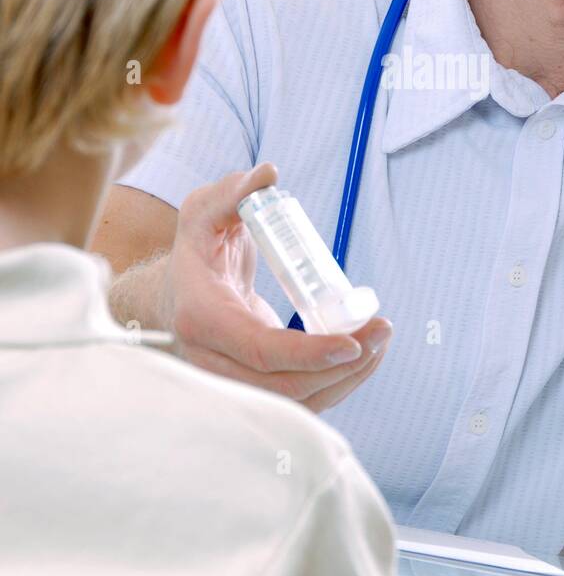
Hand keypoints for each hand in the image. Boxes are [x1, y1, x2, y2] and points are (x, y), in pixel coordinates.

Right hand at [163, 161, 391, 412]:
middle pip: (284, 387)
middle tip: (381, 332)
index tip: (353, 342)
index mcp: (201, 318)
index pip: (261, 350)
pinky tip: (363, 353)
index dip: (309, 353)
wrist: (171, 296)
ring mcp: (231, 382)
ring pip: (295, 401)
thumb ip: (234, 192)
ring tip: (380, 340)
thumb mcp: (204, 212)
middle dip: (340, 367)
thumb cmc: (196, 251)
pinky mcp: (254, 388)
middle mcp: (211, 361)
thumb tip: (268, 174)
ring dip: (346, 378)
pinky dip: (336, 381)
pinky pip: (299, 398)